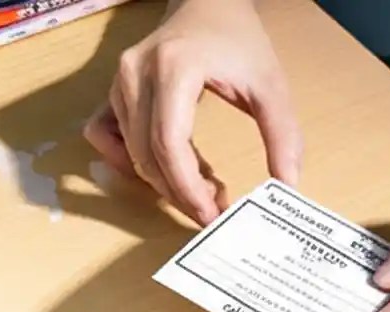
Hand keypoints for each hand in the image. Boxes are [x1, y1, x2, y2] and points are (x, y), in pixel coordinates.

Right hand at [84, 0, 301, 224]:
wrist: (206, 4)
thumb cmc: (237, 39)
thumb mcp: (269, 84)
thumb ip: (283, 134)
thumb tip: (287, 184)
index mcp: (174, 68)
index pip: (169, 142)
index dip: (187, 187)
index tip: (211, 212)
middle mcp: (136, 75)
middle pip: (147, 155)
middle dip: (178, 192)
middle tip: (210, 208)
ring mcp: (118, 82)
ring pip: (129, 153)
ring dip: (161, 180)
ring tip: (198, 185)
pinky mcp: (111, 90)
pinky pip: (102, 135)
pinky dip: (124, 159)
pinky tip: (155, 166)